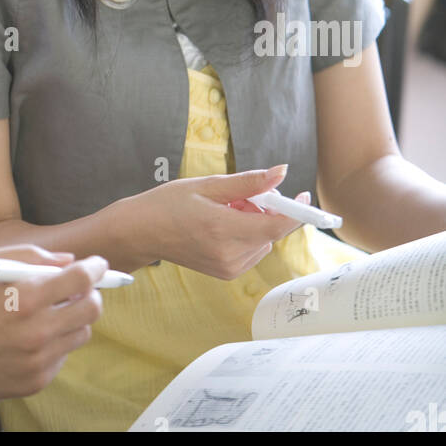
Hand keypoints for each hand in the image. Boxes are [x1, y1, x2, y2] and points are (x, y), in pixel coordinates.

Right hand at [0, 243, 106, 403]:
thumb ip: (28, 256)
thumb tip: (66, 260)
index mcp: (26, 297)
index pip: (82, 278)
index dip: (96, 267)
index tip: (98, 264)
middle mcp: (37, 331)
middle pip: (92, 308)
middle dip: (90, 293)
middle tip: (76, 288)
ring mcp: (38, 361)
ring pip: (80, 334)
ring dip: (73, 319)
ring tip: (48, 313)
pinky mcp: (34, 382)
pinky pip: (61, 357)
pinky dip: (54, 343)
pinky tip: (29, 337)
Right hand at [124, 167, 313, 278]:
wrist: (141, 232)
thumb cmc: (168, 203)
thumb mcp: (208, 185)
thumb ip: (249, 182)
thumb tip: (282, 172)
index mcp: (224, 230)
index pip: (276, 226)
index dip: (295, 211)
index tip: (303, 195)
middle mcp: (230, 255)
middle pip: (270, 231)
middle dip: (265, 210)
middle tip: (238, 196)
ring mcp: (228, 268)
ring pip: (262, 241)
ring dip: (254, 222)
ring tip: (224, 210)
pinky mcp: (226, 273)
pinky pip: (251, 250)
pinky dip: (246, 234)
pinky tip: (222, 224)